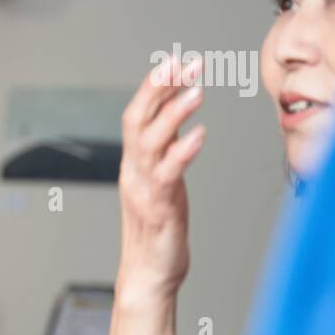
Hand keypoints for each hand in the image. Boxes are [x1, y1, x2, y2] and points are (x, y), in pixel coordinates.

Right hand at [116, 56, 205, 304]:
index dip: (154, 85)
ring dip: (172, 113)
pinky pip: (168, 174)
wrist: (149, 274)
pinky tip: (201, 135)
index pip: (138, 114)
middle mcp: (134, 171)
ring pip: (150, 142)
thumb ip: (167, 149)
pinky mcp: (159, 207)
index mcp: (134, 163)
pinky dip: (183, 151)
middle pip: (137, 119)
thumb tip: (178, 115)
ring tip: (197, 90)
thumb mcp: (163, 181)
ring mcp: (143, 188)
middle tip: (181, 62)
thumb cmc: (160, 230)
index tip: (176, 60)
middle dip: (157, 87)